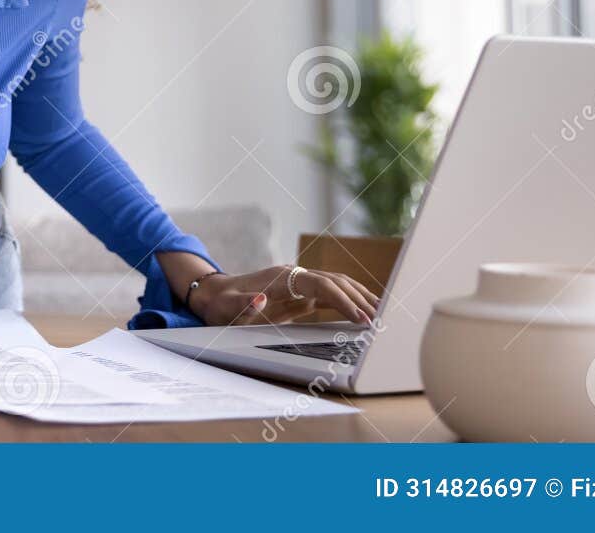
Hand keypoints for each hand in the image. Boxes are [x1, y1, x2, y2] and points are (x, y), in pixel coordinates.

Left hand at [186, 264, 379, 326]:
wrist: (213, 296)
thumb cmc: (221, 306)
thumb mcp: (227, 310)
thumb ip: (243, 307)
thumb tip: (260, 300)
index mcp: (280, 277)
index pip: (320, 284)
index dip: (342, 300)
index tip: (360, 318)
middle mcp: (292, 275)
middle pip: (334, 281)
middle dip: (359, 298)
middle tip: (382, 319)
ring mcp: (297, 281)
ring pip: (335, 284)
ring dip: (358, 297)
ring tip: (381, 314)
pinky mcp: (299, 292)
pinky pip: (329, 293)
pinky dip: (348, 300)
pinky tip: (362, 311)